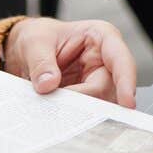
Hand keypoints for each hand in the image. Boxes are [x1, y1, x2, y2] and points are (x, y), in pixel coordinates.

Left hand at [1, 18, 136, 107]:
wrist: (25, 50)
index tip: (127, 102)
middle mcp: (104, 61)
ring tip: (56, 108)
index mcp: (100, 37)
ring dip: (79, 110)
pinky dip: (73, 116)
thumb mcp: (34, 42)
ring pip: (100, 104)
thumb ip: (41, 62)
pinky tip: (58, 114)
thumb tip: (48, 84)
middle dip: (88, 101)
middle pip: (109, 89)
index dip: (126, 80)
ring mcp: (97, 81)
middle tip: (65, 108)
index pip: (120, 59)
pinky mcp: (88, 98)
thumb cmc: (38, 36)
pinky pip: (87, 112)